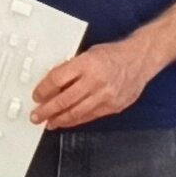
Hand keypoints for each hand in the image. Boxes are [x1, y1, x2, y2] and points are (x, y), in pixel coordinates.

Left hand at [31, 39, 155, 129]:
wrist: (140, 60)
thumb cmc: (113, 55)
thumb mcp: (88, 54)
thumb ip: (71, 69)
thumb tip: (51, 86)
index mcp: (87, 63)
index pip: (57, 79)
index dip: (43, 90)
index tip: (36, 96)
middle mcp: (96, 81)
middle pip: (64, 100)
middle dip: (46, 110)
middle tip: (36, 116)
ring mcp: (105, 96)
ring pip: (76, 113)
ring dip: (59, 119)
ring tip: (48, 122)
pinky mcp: (112, 107)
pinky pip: (89, 117)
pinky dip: (75, 121)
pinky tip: (66, 122)